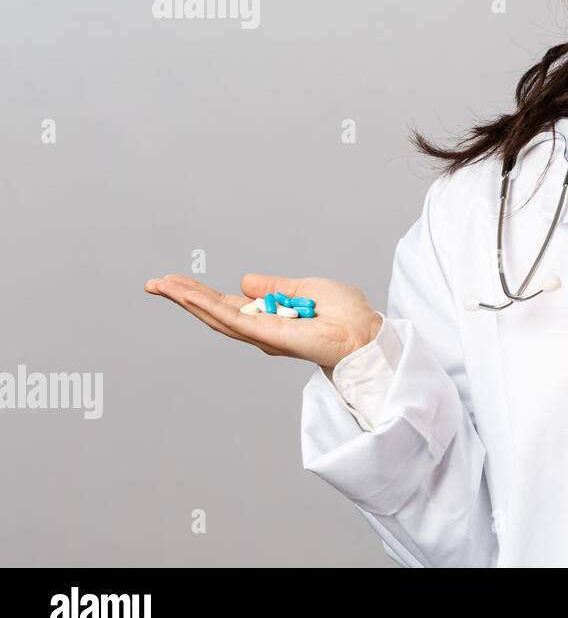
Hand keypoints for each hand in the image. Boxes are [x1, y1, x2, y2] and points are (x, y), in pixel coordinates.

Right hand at [143, 273, 381, 370]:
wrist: (364, 332)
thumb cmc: (345, 314)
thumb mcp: (305, 289)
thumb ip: (275, 287)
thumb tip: (246, 281)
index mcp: (267, 318)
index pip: (225, 305)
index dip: (198, 294)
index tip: (172, 281)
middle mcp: (260, 330)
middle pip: (213, 313)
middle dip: (182, 297)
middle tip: (153, 283)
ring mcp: (262, 334)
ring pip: (216, 316)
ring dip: (188, 299)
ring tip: (162, 285)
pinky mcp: (269, 336)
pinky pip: (235, 320)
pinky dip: (210, 307)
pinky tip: (190, 296)